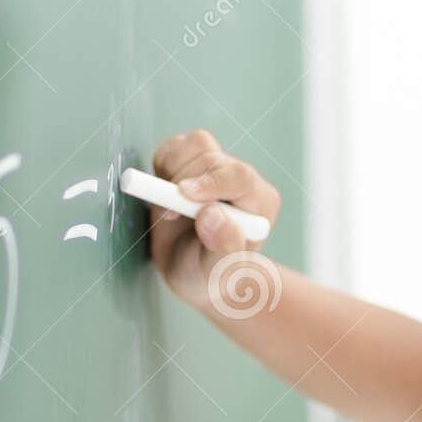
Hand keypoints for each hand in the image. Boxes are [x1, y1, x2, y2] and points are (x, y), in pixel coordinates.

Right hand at [147, 129, 282, 315]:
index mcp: (259, 202)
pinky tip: (164, 194)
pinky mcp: (192, 163)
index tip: (182, 195)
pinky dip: (161, 164)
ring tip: (171, 211)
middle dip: (182, 183)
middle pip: (212, 160)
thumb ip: (222, 247)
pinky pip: (175, 147)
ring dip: (172, 172)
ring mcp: (216, 168)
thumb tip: (213, 214)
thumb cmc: (211, 277)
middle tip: (169, 217)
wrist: (194, 274)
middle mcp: (241, 180)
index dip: (210, 181)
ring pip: (195, 145)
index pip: (240, 177)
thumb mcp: (218, 274)